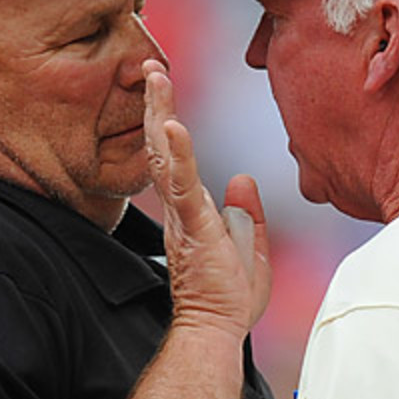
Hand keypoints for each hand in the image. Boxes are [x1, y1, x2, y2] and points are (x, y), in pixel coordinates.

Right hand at [142, 60, 270, 338]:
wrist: (216, 331)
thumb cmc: (228, 298)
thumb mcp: (248, 246)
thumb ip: (245, 211)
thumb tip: (241, 177)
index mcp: (191, 210)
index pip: (174, 158)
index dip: (166, 121)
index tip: (162, 88)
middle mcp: (180, 209)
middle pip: (162, 147)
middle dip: (156, 106)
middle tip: (150, 67)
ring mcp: (183, 217)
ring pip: (165, 158)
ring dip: (161, 115)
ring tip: (156, 80)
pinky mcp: (193, 228)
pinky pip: (182, 186)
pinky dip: (178, 154)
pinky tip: (173, 126)